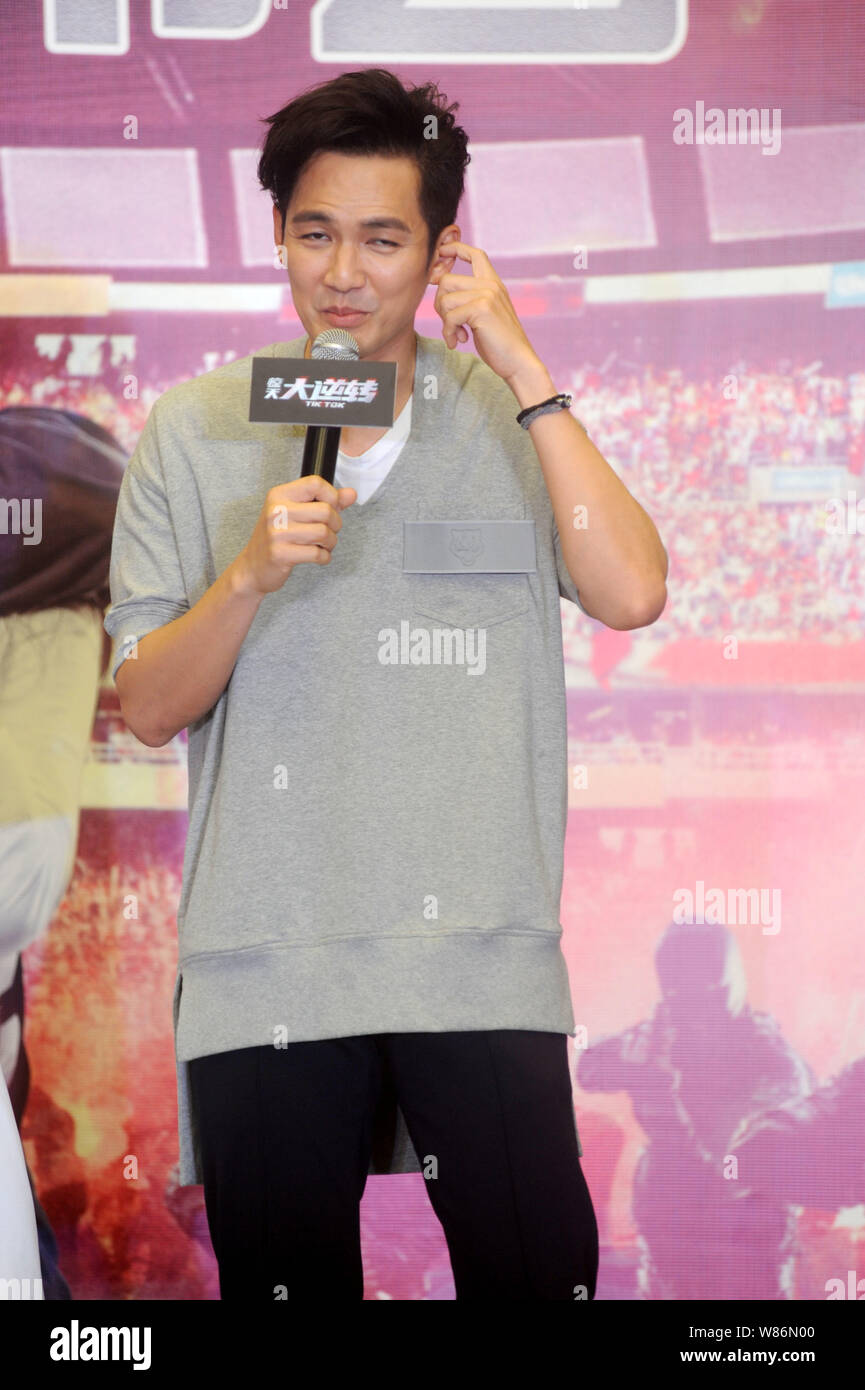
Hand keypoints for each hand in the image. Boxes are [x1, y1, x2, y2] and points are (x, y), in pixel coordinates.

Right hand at [234, 475, 356, 595]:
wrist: (253, 567)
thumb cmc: (277, 537)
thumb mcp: (297, 513)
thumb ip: (325, 501)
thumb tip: (351, 494)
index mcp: (279, 495)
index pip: (315, 484)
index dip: (332, 496)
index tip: (331, 507)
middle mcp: (276, 510)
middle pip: (326, 510)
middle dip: (336, 524)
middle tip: (328, 532)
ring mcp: (277, 533)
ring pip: (324, 533)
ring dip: (331, 542)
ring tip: (323, 545)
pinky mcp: (280, 554)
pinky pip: (317, 554)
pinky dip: (324, 557)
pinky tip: (318, 556)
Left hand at [429, 241, 544, 387]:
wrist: (518, 361)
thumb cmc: (499, 342)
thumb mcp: (484, 314)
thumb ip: (469, 298)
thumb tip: (440, 286)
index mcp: (493, 283)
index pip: (475, 254)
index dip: (454, 248)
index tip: (441, 253)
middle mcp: (491, 284)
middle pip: (446, 280)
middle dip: (440, 305)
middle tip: (450, 324)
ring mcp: (487, 295)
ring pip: (444, 298)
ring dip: (445, 322)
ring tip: (457, 335)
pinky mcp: (481, 309)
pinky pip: (449, 316)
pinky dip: (449, 333)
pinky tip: (459, 342)